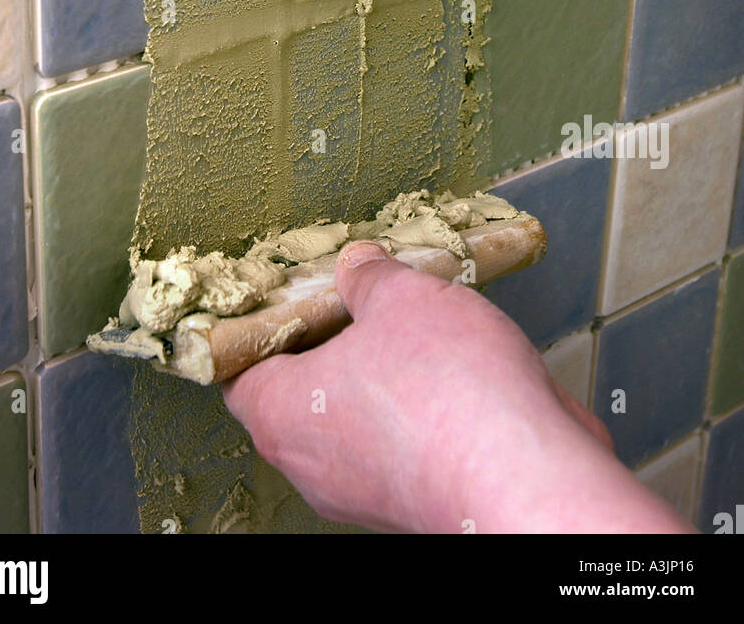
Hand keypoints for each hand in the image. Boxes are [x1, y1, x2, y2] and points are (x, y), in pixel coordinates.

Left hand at [223, 242, 694, 533]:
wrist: (529, 479)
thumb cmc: (449, 394)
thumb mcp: (402, 297)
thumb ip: (369, 277)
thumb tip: (357, 266)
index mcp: (282, 413)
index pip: (239, 372)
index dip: (259, 329)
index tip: (281, 297)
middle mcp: (313, 465)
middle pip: (299, 395)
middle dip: (331, 344)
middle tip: (360, 299)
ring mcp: (364, 492)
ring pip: (355, 421)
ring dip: (380, 379)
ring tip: (419, 330)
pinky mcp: (414, 502)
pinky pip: (402, 446)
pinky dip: (419, 412)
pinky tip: (455, 374)